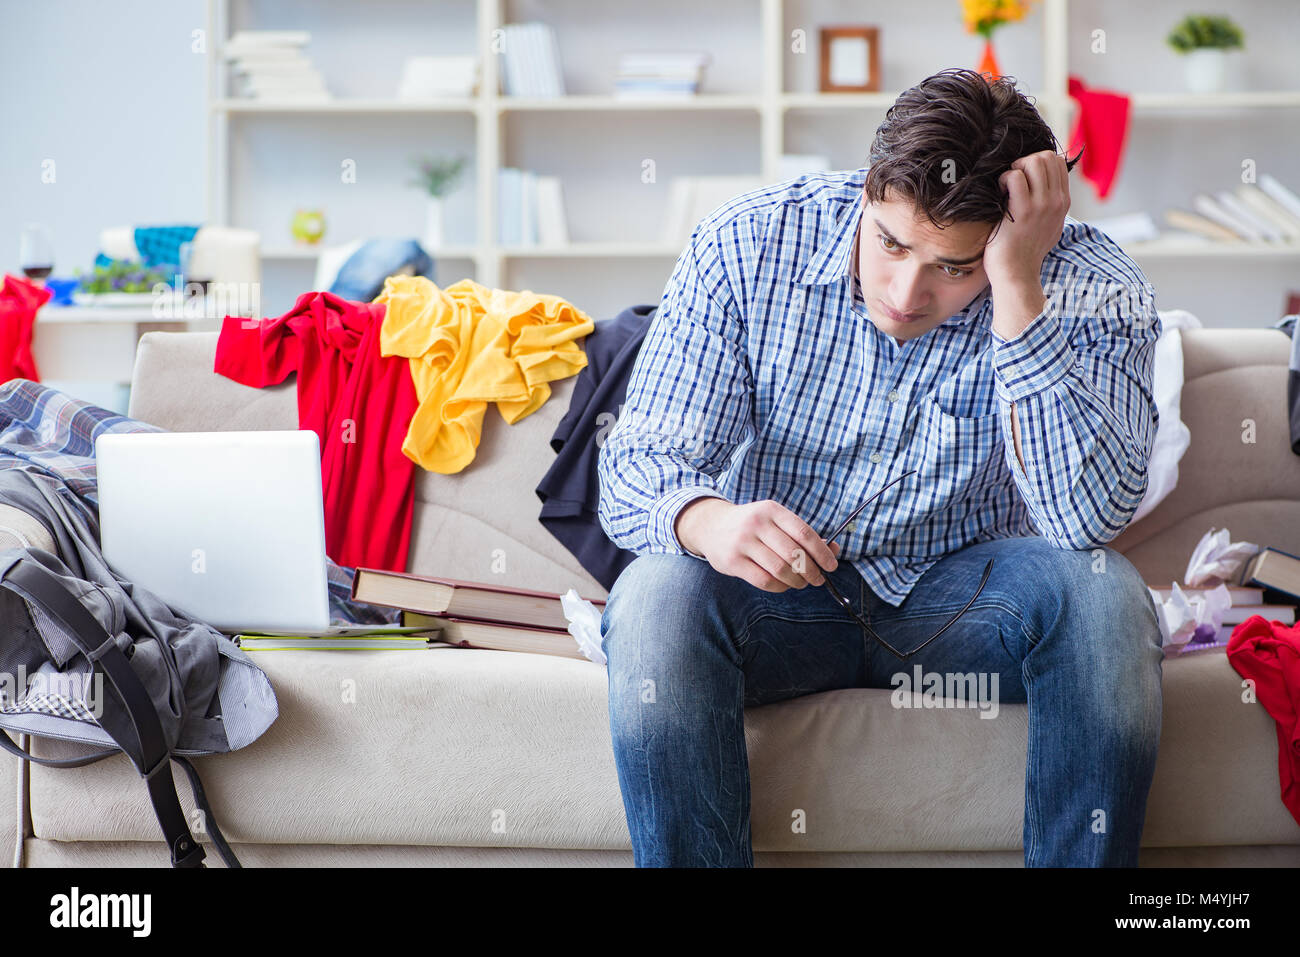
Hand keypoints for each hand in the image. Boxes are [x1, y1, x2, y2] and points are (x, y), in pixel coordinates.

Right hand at [675, 497, 841, 592]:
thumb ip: (801, 534)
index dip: (821, 552)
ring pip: (780, 569)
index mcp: (771, 510)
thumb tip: (833, 550)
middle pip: (794, 554)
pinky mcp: (733, 561)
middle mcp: (756, 524)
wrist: (710, 525)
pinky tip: (783, 584)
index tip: (831, 566)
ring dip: (796, 581)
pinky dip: (779, 587)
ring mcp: (742, 542)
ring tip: (801, 582)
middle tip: (817, 579)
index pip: (804, 533)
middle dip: (811, 571)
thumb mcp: (774, 520)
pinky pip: (764, 580)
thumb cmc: (751, 525)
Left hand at [982, 149, 1070, 290]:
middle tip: (1013, 179)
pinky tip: (1000, 194)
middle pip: (1046, 157)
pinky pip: (1014, 177)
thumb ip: (1052, 205)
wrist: (1017, 274)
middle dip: (1025, 161)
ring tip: (1006, 186)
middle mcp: (1056, 201)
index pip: (1058, 162)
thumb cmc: (1025, 251)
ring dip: (1015, 168)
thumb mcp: (1050, 226)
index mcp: (1063, 202)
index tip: (1024, 178)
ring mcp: (1041, 205)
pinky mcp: (1022, 210)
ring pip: (1033, 162)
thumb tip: (1047, 185)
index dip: (1037, 162)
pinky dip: (1003, 179)